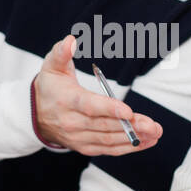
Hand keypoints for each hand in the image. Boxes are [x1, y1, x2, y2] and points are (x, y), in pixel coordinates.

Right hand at [33, 35, 161, 155]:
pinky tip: (146, 141)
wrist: (35, 115)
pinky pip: (109, 149)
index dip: (109, 109)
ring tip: (155, 132)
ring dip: (135, 138)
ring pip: (109, 139)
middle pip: (105, 125)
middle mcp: (72, 122)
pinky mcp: (85, 147)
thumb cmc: (51, 86)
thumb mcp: (52, 66)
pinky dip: (129, 147)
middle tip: (152, 124)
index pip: (90, 106)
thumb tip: (70, 41)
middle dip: (131, 125)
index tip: (128, 111)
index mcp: (67, 100)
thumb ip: (61, 53)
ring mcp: (79, 137)